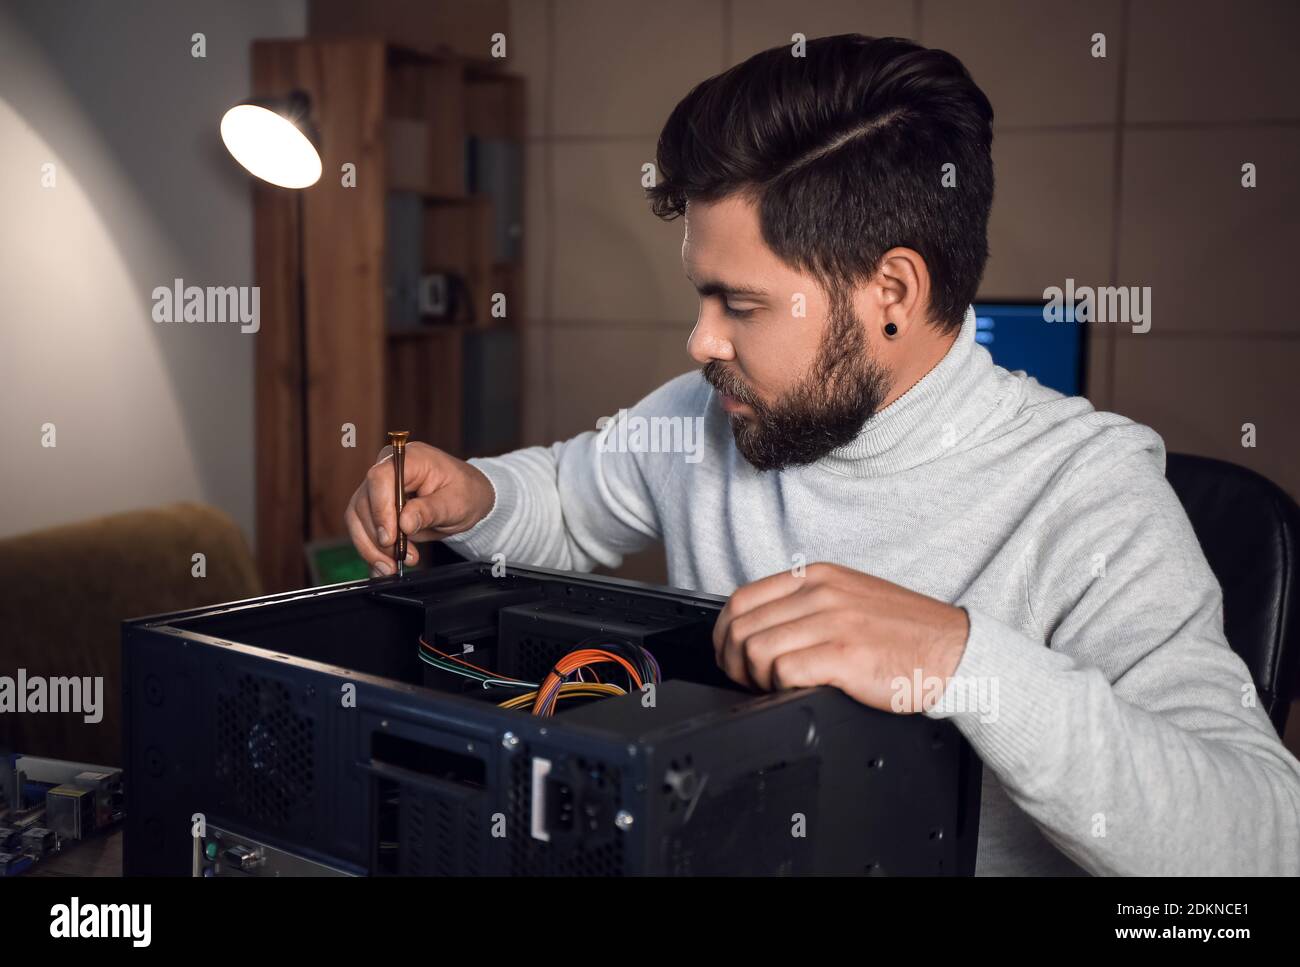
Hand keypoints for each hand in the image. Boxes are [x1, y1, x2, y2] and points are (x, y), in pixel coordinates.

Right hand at [343, 442, 494, 575]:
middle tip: (399, 557)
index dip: (380, 509)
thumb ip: (430, 510)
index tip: (390, 537)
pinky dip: (370, 551)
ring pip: (357, 518)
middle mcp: (387, 469)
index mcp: (410, 459)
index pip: (380, 478)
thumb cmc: (465, 492)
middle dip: (378, 537)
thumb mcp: (457, 503)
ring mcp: (378, 489)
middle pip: (364, 502)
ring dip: (371, 548)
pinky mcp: (374, 507)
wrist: (466, 499)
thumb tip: (405, 523)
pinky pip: (361, 529)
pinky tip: (383, 567)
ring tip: (392, 566)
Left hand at [712, 562, 969, 713]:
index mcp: (819, 576)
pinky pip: (784, 670)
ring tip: (772, 688)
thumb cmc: (907, 633)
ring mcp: (833, 622)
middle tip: (749, 681)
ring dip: (754, 678)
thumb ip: (806, 604)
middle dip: (733, 662)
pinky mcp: (845, 655)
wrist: (956, 654)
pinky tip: (796, 692)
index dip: (725, 634)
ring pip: (755, 650)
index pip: (741, 599)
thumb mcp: (851, 597)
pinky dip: (778, 687)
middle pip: (741, 627)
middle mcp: (822, 593)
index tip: (731, 656)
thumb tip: (758, 628)